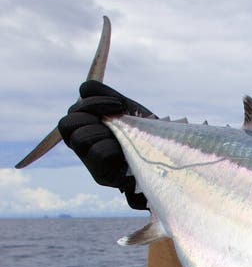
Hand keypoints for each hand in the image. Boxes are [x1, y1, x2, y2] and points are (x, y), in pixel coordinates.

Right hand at [58, 81, 155, 209]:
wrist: (168, 154)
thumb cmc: (143, 130)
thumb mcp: (123, 106)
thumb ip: (101, 94)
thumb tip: (83, 89)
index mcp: (84, 132)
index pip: (69, 115)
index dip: (90, 103)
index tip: (118, 103)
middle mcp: (83, 149)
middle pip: (67, 125)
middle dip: (93, 114)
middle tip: (118, 119)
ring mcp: (92, 164)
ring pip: (79, 138)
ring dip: (103, 130)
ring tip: (123, 135)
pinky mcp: (104, 177)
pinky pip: (98, 154)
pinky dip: (113, 145)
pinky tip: (128, 149)